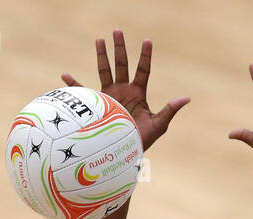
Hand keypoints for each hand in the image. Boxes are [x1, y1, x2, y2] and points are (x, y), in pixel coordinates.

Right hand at [61, 30, 189, 151]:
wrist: (122, 153)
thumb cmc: (142, 140)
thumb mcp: (158, 125)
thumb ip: (170, 110)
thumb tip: (187, 98)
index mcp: (138, 93)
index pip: (143, 70)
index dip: (145, 56)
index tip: (147, 41)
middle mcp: (123, 91)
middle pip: (121, 64)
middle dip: (120, 48)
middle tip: (117, 31)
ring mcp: (109, 96)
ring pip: (104, 71)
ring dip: (102, 56)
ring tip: (99, 39)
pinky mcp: (97, 105)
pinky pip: (84, 93)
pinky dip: (74, 85)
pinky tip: (65, 76)